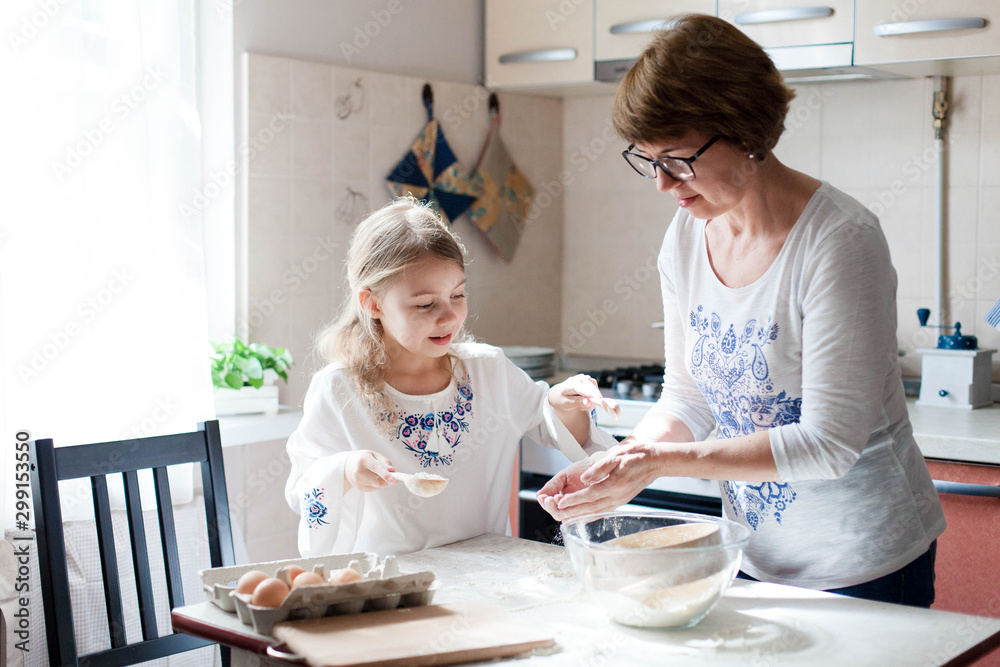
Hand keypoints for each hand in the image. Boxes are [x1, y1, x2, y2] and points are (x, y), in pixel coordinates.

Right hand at [344, 450, 395, 492]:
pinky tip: (373, 478)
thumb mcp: (374, 455)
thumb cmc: (363, 458)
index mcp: (363, 460)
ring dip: (384, 481)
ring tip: (377, 473)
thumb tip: (392, 471)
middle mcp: (359, 472)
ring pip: (379, 485)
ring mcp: (358, 482)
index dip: (385, 474)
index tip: (393, 479)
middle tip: (394, 476)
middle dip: (389, 480)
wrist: (347, 466)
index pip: (376, 468)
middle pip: (379, 481)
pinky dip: (379, 484)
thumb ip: (384, 462)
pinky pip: (376, 488)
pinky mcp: (360, 488)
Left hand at [539, 439, 663, 520]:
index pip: (589, 495)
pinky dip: (591, 514)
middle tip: (556, 513)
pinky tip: (583, 515)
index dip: (573, 499)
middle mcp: (618, 496)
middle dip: (572, 511)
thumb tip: (585, 478)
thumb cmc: (637, 454)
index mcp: (615, 484)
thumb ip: (600, 468)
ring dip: (580, 515)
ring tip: (565, 517)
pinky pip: (604, 510)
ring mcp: (621, 500)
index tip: (559, 502)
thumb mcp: (617, 455)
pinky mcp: (622, 500)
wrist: (657, 461)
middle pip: (591, 507)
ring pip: (597, 511)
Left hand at [547, 374, 619, 418]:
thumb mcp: (566, 404)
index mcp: (571, 383)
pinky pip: (596, 391)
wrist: (559, 393)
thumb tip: (587, 402)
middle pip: (591, 389)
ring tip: (581, 405)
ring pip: (595, 390)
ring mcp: (586, 379)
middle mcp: (579, 378)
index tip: (598, 400)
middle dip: (592, 401)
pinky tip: (585, 401)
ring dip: (592, 401)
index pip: (582, 388)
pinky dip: (593, 398)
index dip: (591, 394)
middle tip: (585, 409)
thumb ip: (577, 403)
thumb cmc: (561, 398)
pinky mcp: (590, 381)